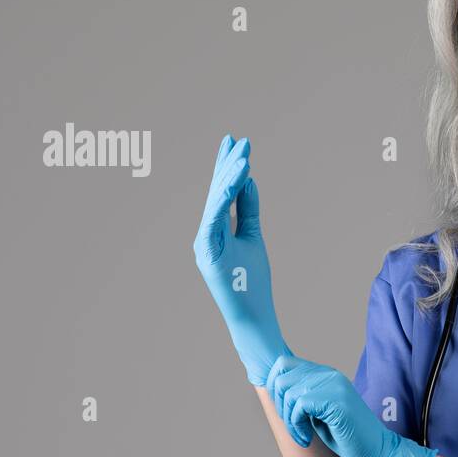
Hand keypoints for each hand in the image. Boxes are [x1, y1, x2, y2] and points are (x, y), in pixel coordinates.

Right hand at [193, 134, 291, 385]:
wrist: (252, 317)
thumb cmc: (252, 282)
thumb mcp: (252, 237)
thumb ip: (248, 210)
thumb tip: (249, 180)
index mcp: (214, 231)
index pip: (221, 193)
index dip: (227, 167)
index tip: (236, 143)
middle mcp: (205, 235)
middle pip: (216, 193)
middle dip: (227, 164)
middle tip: (239, 139)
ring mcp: (204, 245)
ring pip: (215, 202)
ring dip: (229, 176)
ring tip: (244, 154)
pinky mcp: (208, 255)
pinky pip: (216, 218)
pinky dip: (227, 196)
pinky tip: (239, 177)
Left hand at [266, 354, 438, 456]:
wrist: (378, 452)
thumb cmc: (348, 437)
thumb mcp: (318, 414)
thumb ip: (300, 399)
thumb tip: (272, 390)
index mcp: (326, 375)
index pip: (285, 365)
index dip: (275, 388)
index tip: (286, 414)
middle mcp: (330, 375)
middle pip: (282, 376)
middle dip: (280, 405)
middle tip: (294, 426)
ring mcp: (335, 386)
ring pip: (289, 391)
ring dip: (289, 419)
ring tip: (302, 435)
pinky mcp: (337, 401)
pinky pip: (300, 405)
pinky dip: (296, 425)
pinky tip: (307, 439)